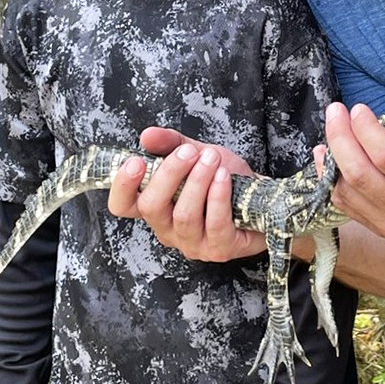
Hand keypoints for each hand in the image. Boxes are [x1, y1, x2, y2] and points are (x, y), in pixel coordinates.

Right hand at [108, 127, 266, 261]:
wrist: (262, 195)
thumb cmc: (224, 177)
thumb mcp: (196, 153)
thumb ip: (171, 143)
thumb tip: (147, 135)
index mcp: (156, 207)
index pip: (123, 206)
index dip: (122, 186)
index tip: (136, 161)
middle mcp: (168, 229)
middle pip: (152, 208)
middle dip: (170, 174)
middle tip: (189, 152)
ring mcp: (193, 243)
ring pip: (184, 215)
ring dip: (198, 181)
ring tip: (213, 159)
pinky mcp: (219, 248)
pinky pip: (214, 223)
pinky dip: (218, 196)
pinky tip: (224, 177)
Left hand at [326, 74, 384, 250]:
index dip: (366, 130)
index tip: (358, 108)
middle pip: (360, 175)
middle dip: (340, 139)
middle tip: (336, 112)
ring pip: (348, 194)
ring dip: (332, 160)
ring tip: (329, 134)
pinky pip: (349, 209)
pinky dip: (333, 183)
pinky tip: (329, 161)